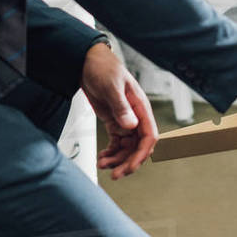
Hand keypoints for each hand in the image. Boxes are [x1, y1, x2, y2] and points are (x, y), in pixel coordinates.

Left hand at [80, 42, 157, 179]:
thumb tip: (131, 125)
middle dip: (128, 162)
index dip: (142, 153)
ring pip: (127, 147)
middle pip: (138, 146)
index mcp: (140, 106)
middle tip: (115, 174)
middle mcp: (135, 115)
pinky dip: (110, 153)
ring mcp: (124, 119)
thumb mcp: (111, 86)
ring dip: (117, 159)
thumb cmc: (103, 68)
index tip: (131, 166)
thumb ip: (121, 106)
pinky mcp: (114, 121)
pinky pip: (117, 142)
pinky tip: (102, 158)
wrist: (87, 62)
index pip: (149, 135)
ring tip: (103, 165)